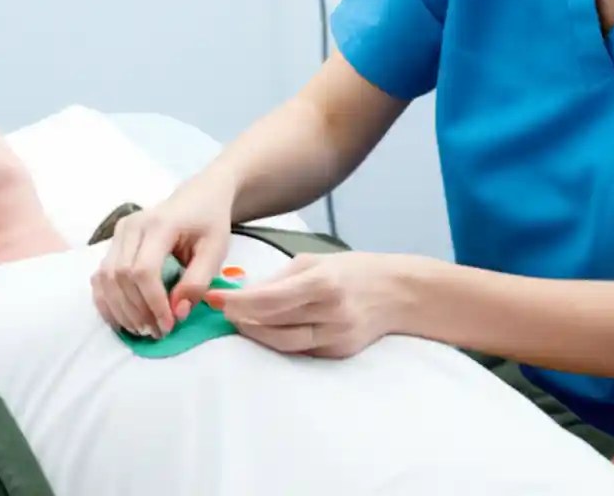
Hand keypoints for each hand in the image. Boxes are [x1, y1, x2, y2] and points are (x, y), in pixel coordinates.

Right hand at [91, 170, 235, 337]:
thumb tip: (177, 313)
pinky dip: (107, 302)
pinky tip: (122, 320)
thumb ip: (197, 282)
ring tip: (142, 329)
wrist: (198, 198)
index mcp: (160, 224)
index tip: (168, 326)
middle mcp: (132, 226)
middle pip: (121, 276)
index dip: (153, 303)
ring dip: (121, 310)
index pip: (144, 270)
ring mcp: (119, 233)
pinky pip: (100, 276)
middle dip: (137, 311)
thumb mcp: (216, 251)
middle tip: (157, 332)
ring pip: (106, 278)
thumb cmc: (209, 224)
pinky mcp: (113, 242)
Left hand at [207, 251, 404, 358]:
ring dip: (254, 334)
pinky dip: (278, 342)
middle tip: (220, 311)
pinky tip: (264, 332)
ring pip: (282, 343)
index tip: (215, 298)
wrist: (398, 293)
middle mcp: (329, 312)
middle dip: (240, 318)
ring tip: (238, 323)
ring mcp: (335, 336)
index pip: (269, 299)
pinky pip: (299, 351)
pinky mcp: (338, 353)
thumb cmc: (353, 270)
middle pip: (272, 323)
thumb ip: (279, 278)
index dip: (237, 302)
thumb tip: (244, 293)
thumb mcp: (315, 261)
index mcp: (322, 282)